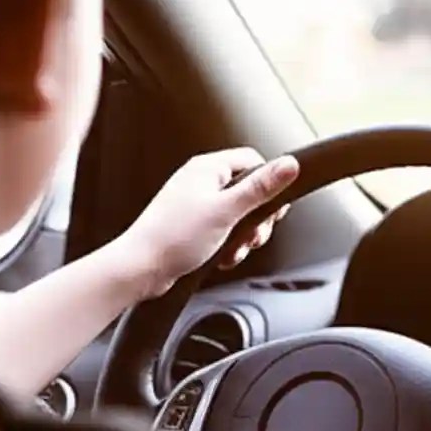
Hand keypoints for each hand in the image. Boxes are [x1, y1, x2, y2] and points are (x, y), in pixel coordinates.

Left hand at [115, 148, 299, 298]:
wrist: (140, 268)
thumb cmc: (174, 237)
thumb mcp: (228, 211)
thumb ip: (261, 188)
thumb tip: (290, 165)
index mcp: (208, 168)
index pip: (254, 162)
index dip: (269, 185)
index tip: (273, 208)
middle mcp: (201, 181)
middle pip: (249, 191)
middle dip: (256, 219)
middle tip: (253, 235)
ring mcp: (196, 203)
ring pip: (238, 214)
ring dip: (243, 236)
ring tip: (234, 249)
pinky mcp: (192, 225)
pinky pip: (223, 229)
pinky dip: (228, 244)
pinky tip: (221, 256)